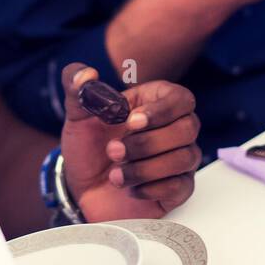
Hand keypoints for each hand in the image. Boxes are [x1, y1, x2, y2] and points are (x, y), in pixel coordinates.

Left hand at [58, 63, 199, 220]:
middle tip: (112, 151)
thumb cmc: (87, 147)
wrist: (81, 189)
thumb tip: (87, 74)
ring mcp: (179, 160)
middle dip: (147, 142)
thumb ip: (76, 89)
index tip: (132, 121)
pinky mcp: (177, 190)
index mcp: (155, 104)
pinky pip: (180, 187)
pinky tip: (129, 189)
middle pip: (188, 128)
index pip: (180, 98)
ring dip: (144, 168)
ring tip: (114, 175)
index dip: (161, 110)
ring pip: (184, 158)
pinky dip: (150, 188)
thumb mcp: (77, 117)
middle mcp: (174, 130)